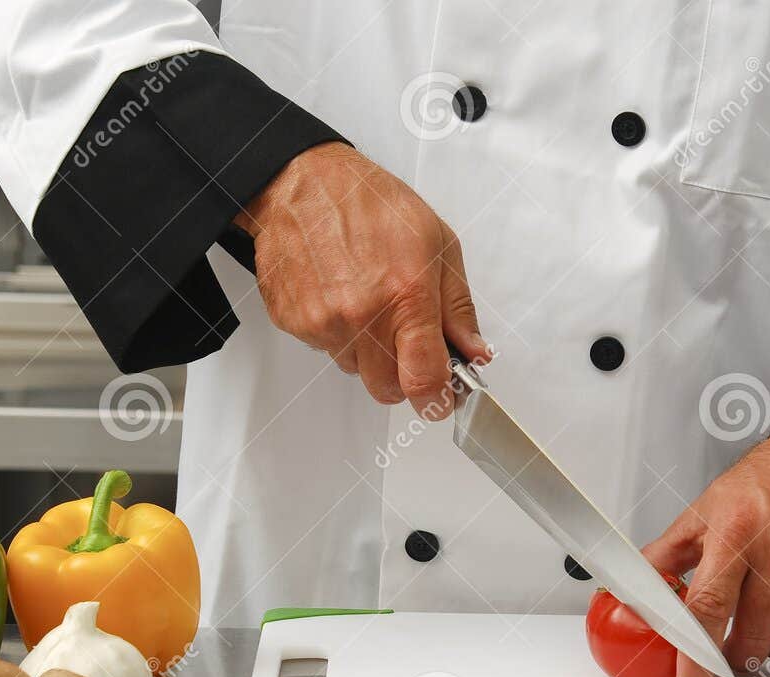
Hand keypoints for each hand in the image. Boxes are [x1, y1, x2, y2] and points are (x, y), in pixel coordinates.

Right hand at [236, 142, 488, 418]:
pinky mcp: (294, 322)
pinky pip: (325, 349)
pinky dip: (338, 333)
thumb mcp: (439, 244)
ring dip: (369, 351)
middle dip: (403, 376)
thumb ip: (458, 309)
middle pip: (388, 390)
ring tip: (368, 301)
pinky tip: (340, 293)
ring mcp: (323, 322)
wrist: (302, 182)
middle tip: (406, 342)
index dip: (438, 400)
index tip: (443, 399)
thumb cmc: (371, 205)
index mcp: (406, 297)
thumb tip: (474, 353)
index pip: (424, 382)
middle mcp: (362, 316)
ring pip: (356, 370)